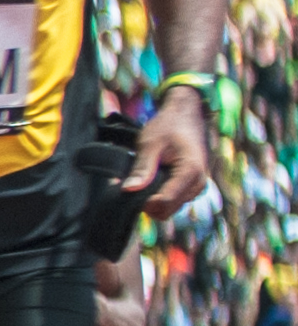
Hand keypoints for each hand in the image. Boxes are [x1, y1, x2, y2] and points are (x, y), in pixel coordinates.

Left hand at [129, 85, 214, 217]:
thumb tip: (128, 190)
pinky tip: (150, 180)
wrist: (187, 115)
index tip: (127, 191)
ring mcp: (196, 187)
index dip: (143, 203)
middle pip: (166, 210)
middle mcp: (198, 184)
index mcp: (190, 172)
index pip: (165, 202)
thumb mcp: (150, 143)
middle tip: (130, 183)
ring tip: (141, 178)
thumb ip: (141, 168)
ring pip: (168, 208)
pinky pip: (172, 200)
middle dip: (146, 203)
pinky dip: (159, 195)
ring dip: (152, 199)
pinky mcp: (191, 186)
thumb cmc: (169, 125)